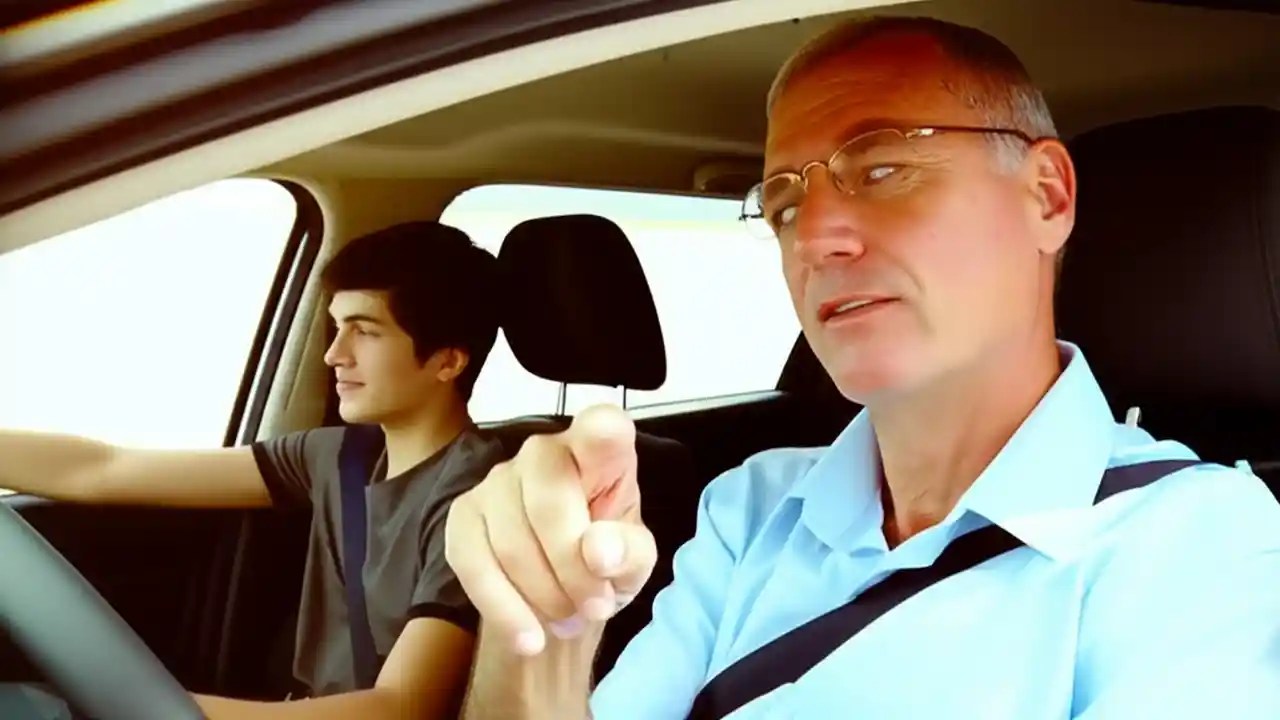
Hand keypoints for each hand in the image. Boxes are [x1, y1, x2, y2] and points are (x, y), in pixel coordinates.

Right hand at [445, 405, 656, 655]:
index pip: (601, 426)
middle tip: (596, 606)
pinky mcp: (463, 515)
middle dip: (572, 564)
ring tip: (568, 619)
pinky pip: (471, 561)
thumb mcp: (634, 564)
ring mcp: (498, 481)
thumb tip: (599, 551)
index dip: (602, 431)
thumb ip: (630, 553)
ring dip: (542, 593)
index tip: (606, 441)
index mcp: (600, 453)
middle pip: (549, 495)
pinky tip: (529, 636)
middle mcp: (545, 452)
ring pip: (510, 536)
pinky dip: (502, 607)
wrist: (561, 595)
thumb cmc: (605, 561)